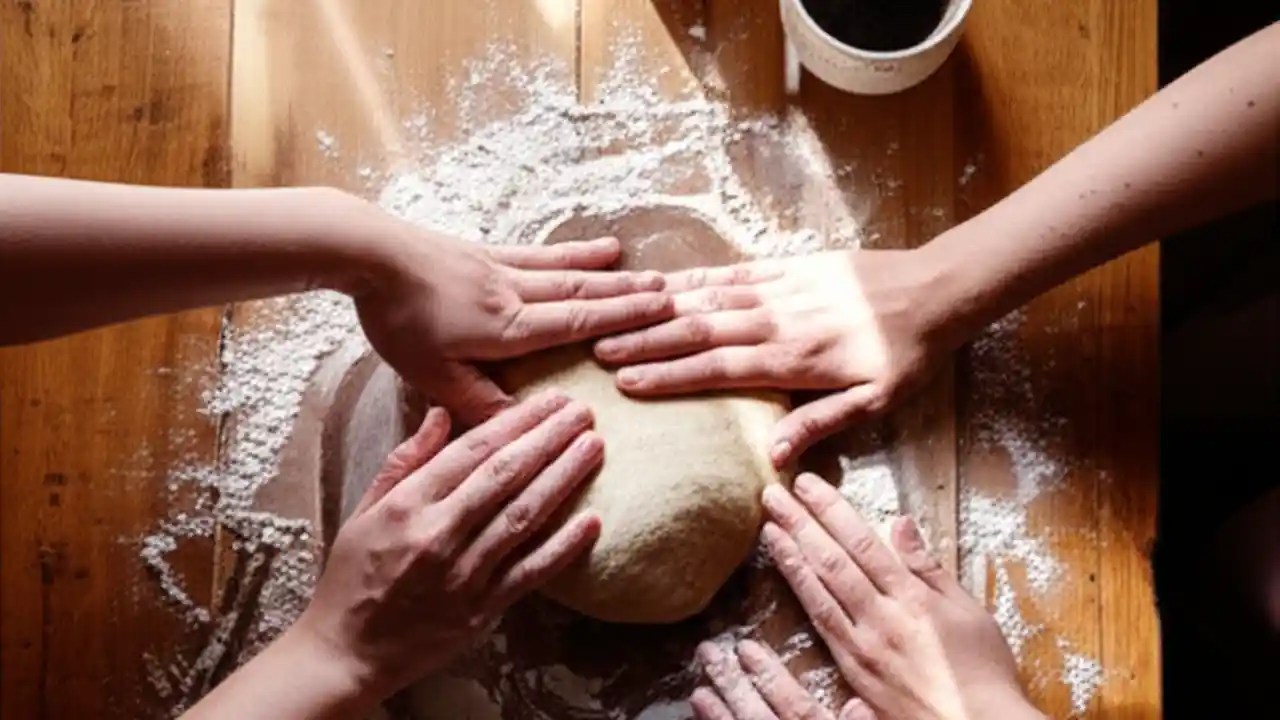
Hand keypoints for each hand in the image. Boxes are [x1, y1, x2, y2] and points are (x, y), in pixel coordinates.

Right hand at [292, 391, 603, 702]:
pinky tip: (593, 521)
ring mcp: (464, 574)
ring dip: (563, 478)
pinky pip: (531, 573)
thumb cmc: (354, 576)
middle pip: (505, 476)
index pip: (472, 450)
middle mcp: (438, 534)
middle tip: (583, 411)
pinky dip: (564, 547)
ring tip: (593, 448)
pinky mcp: (482, 610)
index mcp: (408, 505)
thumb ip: (405, 461)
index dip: (516, 420)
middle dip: (548, 438)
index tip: (548, 399)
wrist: (347, 653)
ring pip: (524, 516)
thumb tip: (441, 414)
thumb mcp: (365, 510)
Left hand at [356, 220, 673, 423]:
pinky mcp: (482, 252)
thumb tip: (524, 429)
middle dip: (627, 295)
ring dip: (604, 271)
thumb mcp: (433, 375)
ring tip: (635, 264)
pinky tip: (584, 249)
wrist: (368, 254)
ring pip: (564, 271)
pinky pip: (537, 253)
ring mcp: (500, 268)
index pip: (578, 326)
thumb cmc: (398, 320)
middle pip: (582, 295)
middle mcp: (515, 294)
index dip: (623, 322)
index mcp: (509, 328)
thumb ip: (480, 403)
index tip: (661, 315)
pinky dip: (567, 252)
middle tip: (668, 290)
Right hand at [592, 250, 953, 465]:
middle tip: (598, 349)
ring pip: (708, 297)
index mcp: (795, 359)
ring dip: (659, 309)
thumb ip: (822, 422)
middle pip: (700, 330)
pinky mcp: (787, 267)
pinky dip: (693, 278)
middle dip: (646, 340)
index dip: (670, 375)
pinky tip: (663, 283)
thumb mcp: (876, 402)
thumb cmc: (906, 356)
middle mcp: (778, 320)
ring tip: (616, 316)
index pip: (718, 368)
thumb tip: (772, 455)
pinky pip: (731, 272)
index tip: (626, 381)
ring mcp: (779, 288)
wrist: (936, 290)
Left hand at [690, 640, 877, 719]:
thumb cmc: (894, 719)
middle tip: (708, 651)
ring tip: (698, 689)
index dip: (772, 679)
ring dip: (720, 714)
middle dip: (733, 685)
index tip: (746, 648)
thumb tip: (860, 702)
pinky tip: (698, 712)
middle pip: (760, 719)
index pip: (798, 710)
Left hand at [754, 474, 1041, 719]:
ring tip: (768, 527)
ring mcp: (863, 647)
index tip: (807, 485)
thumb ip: (928, 567)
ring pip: (818, 592)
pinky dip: (801, 596)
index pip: (861, 542)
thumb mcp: (968, 611)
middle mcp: (881, 619)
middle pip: (831, 562)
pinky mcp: (853, 671)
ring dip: (790, 556)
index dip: (830, 510)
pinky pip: (820, 626)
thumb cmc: (983, 671)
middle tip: (772, 495)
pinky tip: (786, 577)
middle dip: (800, 524)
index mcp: (912, 599)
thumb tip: (900, 523)